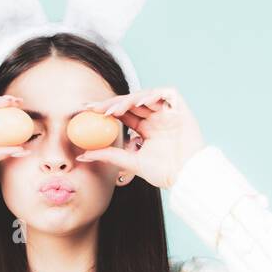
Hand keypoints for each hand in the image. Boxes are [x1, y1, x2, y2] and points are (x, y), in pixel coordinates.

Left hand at [74, 86, 205, 188]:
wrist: (188, 177)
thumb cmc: (165, 173)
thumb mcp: (132, 162)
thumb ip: (110, 155)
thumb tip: (82, 156)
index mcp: (146, 129)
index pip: (123, 114)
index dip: (105, 110)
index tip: (86, 111)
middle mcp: (156, 118)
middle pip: (131, 103)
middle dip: (112, 103)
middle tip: (94, 107)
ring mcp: (168, 112)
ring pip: (145, 96)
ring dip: (128, 100)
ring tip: (114, 110)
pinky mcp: (180, 108)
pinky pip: (166, 94)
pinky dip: (153, 94)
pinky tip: (141, 102)